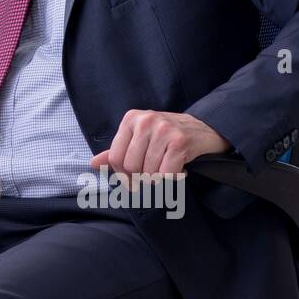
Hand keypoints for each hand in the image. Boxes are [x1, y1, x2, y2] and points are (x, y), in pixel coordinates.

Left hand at [89, 110, 230, 182]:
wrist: (205, 128)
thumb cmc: (168, 136)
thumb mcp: (140, 138)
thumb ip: (117, 150)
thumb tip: (93, 164)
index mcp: (131, 119)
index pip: (115, 157)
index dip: (122, 174)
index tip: (133, 179)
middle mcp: (145, 121)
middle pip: (130, 167)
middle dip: (141, 178)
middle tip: (153, 175)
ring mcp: (163, 130)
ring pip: (148, 172)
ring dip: (159, 178)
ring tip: (167, 168)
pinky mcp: (180, 142)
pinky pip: (166, 174)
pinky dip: (173, 178)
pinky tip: (180, 168)